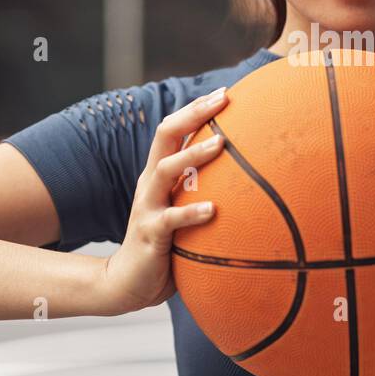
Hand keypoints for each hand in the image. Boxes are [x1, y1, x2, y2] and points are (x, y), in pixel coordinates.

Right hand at [102, 86, 227, 313]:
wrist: (128, 283)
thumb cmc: (165, 245)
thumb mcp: (182, 212)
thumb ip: (201, 193)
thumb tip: (246, 180)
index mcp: (158, 174)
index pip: (173, 130)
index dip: (195, 109)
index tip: (224, 93)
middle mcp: (151, 183)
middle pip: (165, 135)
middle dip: (194, 114)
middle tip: (223, 100)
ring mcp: (147, 206)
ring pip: (166, 170)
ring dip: (193, 155)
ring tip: (221, 144)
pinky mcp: (150, 234)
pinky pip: (171, 220)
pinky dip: (192, 213)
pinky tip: (214, 209)